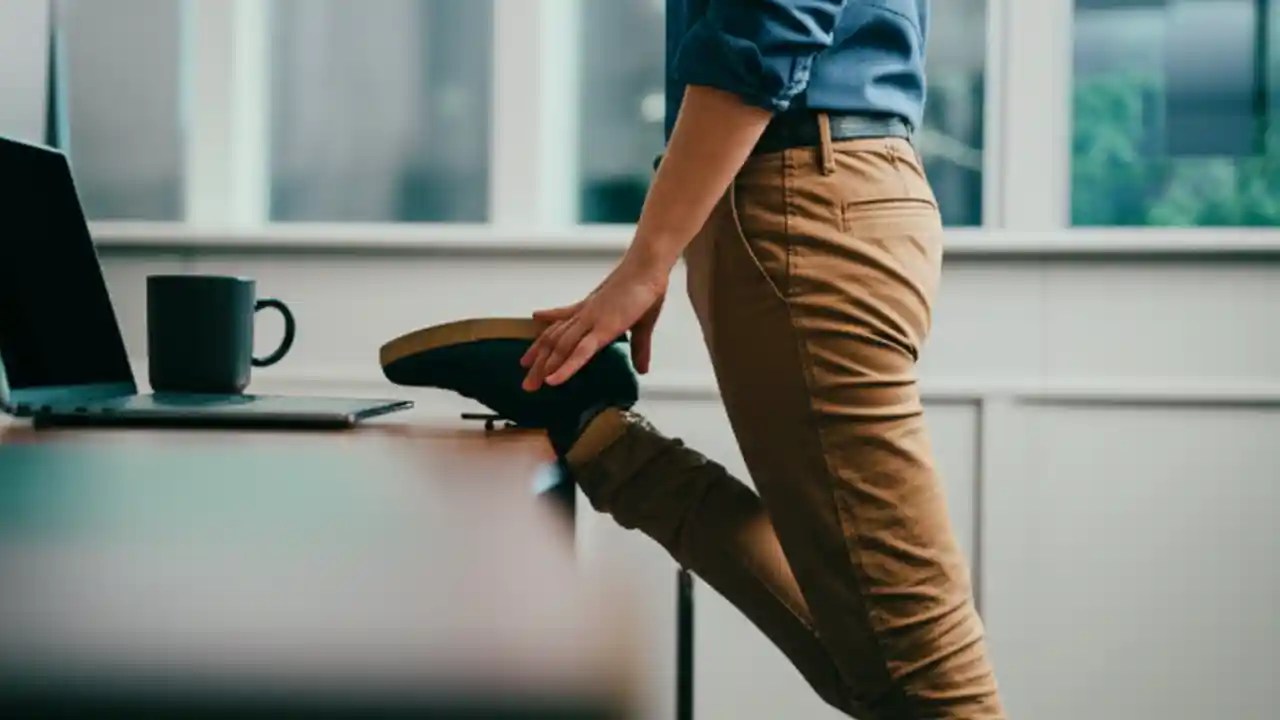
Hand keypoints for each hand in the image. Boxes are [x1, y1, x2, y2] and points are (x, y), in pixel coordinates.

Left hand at [520, 253, 669, 390]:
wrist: (648, 269)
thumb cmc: (645, 290)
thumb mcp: (640, 325)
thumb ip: (638, 348)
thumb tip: (643, 370)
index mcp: (589, 311)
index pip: (558, 329)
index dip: (540, 344)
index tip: (528, 359)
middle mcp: (584, 316)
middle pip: (553, 341)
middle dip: (538, 363)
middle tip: (526, 383)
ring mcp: (590, 322)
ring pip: (560, 348)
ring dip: (544, 367)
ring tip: (532, 385)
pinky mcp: (603, 329)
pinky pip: (579, 352)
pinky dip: (565, 367)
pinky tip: (552, 380)